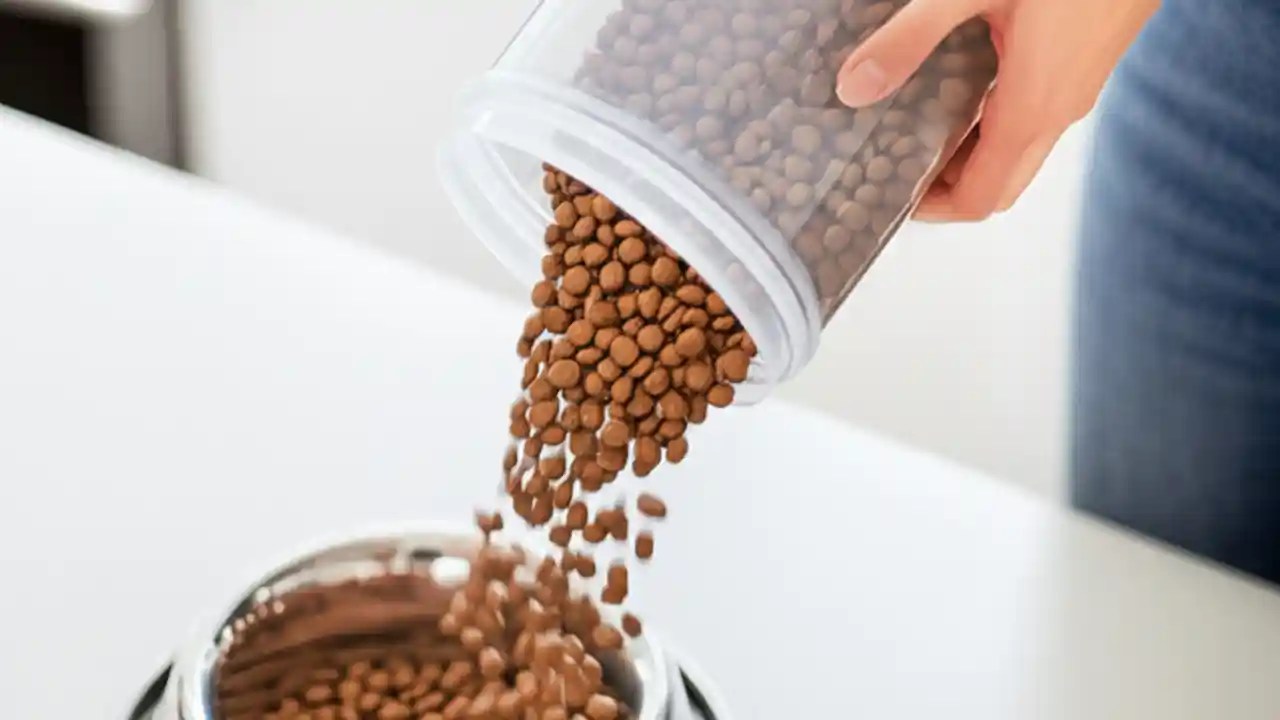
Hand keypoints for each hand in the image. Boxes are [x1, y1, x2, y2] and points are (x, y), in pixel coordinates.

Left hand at [836, 0, 1160, 220]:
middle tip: (893, 164)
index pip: (977, 199)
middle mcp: (1058, 111)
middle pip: (999, 187)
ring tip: (914, 127)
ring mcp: (1076, 90)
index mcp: (1031, 109)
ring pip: (1018, 153)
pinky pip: (1034, 117)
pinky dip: (992, 123)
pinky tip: (960, 84)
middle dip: (945, 189)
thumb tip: (854, 87)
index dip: (929, 208)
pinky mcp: (1083, 65)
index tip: (886, 193)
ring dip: (969, 156)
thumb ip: (910, 37)